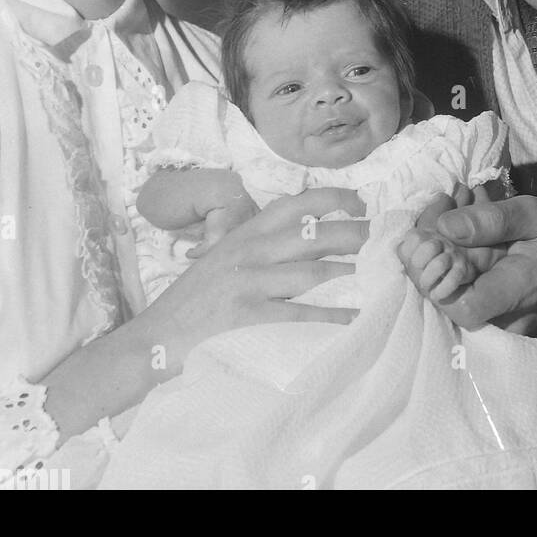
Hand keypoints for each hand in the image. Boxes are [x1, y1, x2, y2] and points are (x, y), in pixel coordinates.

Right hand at [133, 186, 367, 373]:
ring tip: (375, 272)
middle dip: (353, 234)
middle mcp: (250, 252)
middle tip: (382, 239)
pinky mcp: (248, 317)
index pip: (294, 203)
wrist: (154, 338)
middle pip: (313, 235)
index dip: (332, 198)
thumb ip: (256, 244)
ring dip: (348, 272)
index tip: (360, 201)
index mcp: (245, 234)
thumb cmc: (193, 300)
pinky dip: (331, 316)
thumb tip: (304, 237)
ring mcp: (249, 284)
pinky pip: (300, 315)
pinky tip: (354, 318)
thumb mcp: (222, 257)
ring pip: (312, 272)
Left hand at [398, 192, 536, 334]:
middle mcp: (502, 320)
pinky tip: (454, 224)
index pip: (463, 307)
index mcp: (519, 292)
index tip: (433, 235)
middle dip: (430, 246)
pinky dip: (445, 255)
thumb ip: (493, 220)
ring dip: (435, 246)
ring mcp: (492, 324)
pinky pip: (452, 290)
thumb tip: (444, 226)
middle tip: (443, 203)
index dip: (434, 277)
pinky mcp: (484, 317)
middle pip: (443, 297)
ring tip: (451, 205)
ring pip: (443, 292)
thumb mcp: (535, 214)